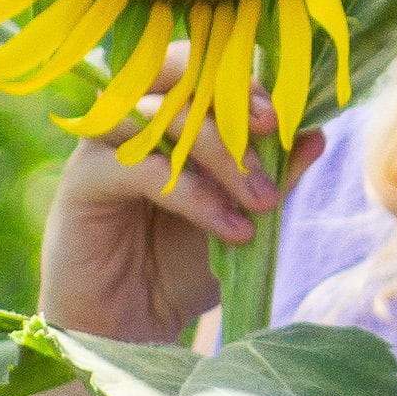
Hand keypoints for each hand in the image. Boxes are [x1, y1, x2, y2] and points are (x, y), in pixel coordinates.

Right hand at [40, 42, 316, 343]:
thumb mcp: (241, 215)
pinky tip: (232, 230)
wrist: (130, 326)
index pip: (200, 68)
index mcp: (168, 119)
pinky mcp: (81, 183)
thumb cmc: (183, 264)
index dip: (243, 79)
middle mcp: (130, 123)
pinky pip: (137, 167)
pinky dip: (194, 195)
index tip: (284, 115)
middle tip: (273, 134)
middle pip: (174, 76)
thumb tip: (315, 135)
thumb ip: (273, 175)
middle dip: (231, 99)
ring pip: (156, 114)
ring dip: (221, 153)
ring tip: (264, 203)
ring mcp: (102, 148)